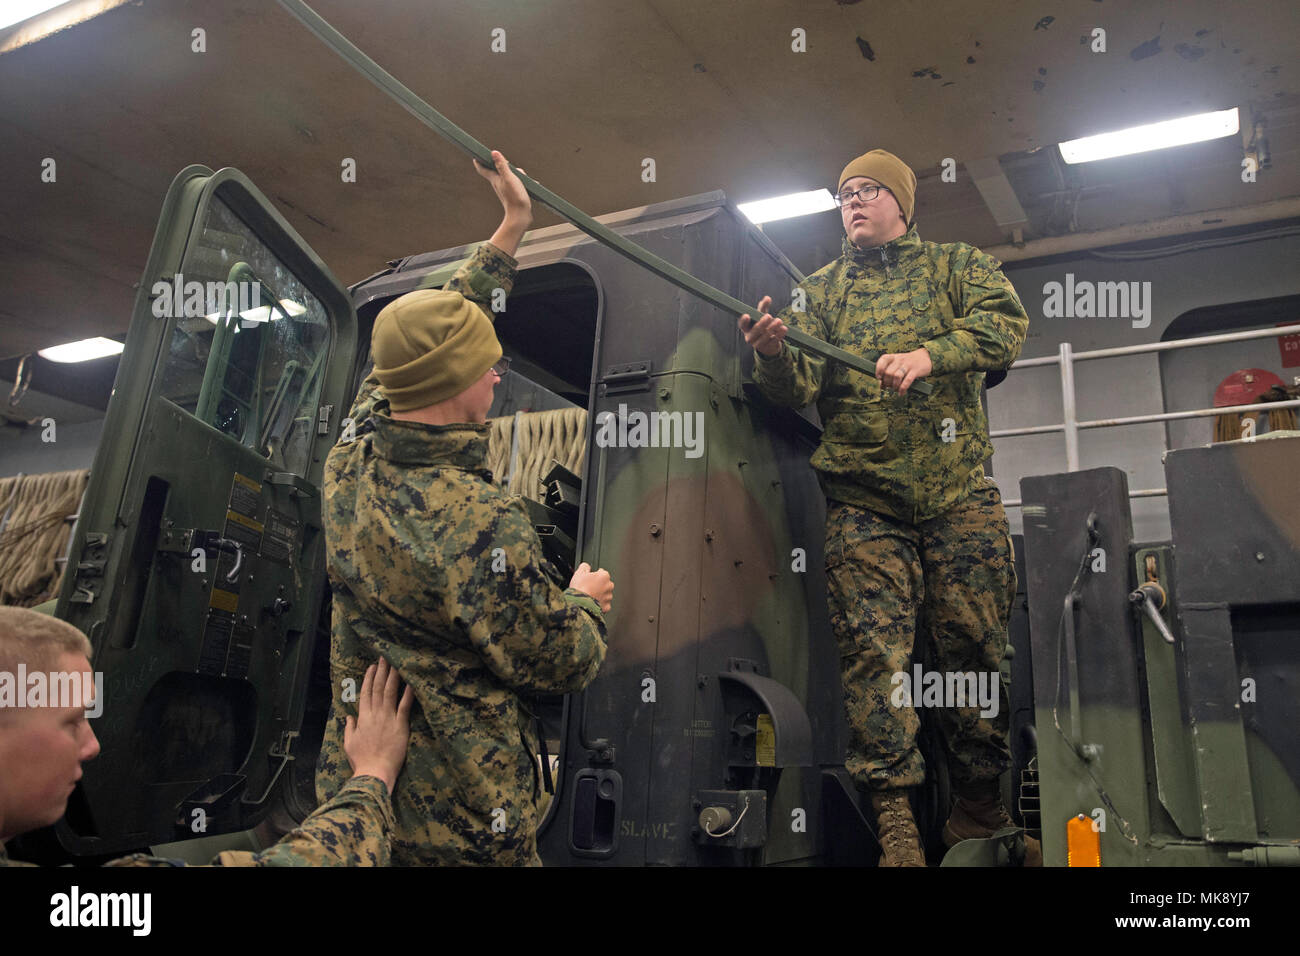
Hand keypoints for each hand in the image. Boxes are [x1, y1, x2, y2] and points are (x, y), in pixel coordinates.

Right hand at [343, 658, 414, 795]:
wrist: (374, 773)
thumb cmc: (362, 761)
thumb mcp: (349, 744)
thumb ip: (349, 728)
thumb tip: (348, 718)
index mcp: (363, 719)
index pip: (365, 694)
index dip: (368, 679)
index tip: (371, 667)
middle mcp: (375, 715)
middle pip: (377, 688)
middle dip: (381, 671)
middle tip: (384, 657)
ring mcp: (388, 719)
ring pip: (390, 693)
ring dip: (393, 676)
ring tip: (396, 663)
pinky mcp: (400, 726)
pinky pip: (405, 706)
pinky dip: (408, 693)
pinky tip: (411, 682)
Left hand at [474, 149, 531, 225]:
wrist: (521, 216)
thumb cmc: (514, 197)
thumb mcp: (509, 178)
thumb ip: (502, 165)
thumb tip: (493, 152)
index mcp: (494, 179)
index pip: (482, 169)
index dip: (478, 161)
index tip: (476, 155)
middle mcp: (498, 184)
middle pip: (497, 170)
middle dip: (503, 164)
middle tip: (508, 163)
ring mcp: (505, 189)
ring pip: (508, 176)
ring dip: (517, 174)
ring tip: (524, 179)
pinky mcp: (512, 194)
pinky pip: (516, 183)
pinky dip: (522, 182)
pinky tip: (529, 185)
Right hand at [570, 561, 613, 612]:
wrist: (579, 604)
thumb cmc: (580, 588)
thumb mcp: (579, 572)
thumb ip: (584, 566)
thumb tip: (586, 566)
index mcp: (604, 576)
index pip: (601, 572)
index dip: (594, 575)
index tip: (589, 578)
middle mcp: (609, 586)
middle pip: (604, 583)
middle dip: (598, 585)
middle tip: (588, 587)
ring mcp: (608, 597)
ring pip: (605, 594)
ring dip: (599, 595)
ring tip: (589, 596)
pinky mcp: (606, 606)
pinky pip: (604, 604)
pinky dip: (599, 604)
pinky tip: (592, 603)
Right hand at [738, 296, 786, 356]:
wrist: (768, 344)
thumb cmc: (763, 327)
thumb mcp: (762, 317)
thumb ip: (763, 307)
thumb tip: (767, 298)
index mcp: (746, 328)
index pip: (742, 325)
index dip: (744, 321)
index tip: (747, 315)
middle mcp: (750, 337)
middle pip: (755, 330)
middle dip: (762, 323)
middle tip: (769, 316)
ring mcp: (758, 344)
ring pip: (765, 336)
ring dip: (773, 328)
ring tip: (779, 321)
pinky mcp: (767, 348)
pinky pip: (773, 341)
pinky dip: (779, 334)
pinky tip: (783, 328)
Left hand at [875, 348, 932, 394]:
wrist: (925, 357)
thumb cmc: (908, 363)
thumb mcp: (897, 364)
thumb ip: (889, 372)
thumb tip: (882, 386)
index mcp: (894, 357)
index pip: (883, 360)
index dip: (879, 369)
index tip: (879, 378)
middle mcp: (900, 359)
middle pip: (888, 372)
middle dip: (887, 382)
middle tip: (889, 387)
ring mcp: (908, 365)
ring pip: (896, 376)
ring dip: (894, 386)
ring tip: (895, 390)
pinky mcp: (915, 371)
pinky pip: (907, 381)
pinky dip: (902, 389)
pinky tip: (901, 393)